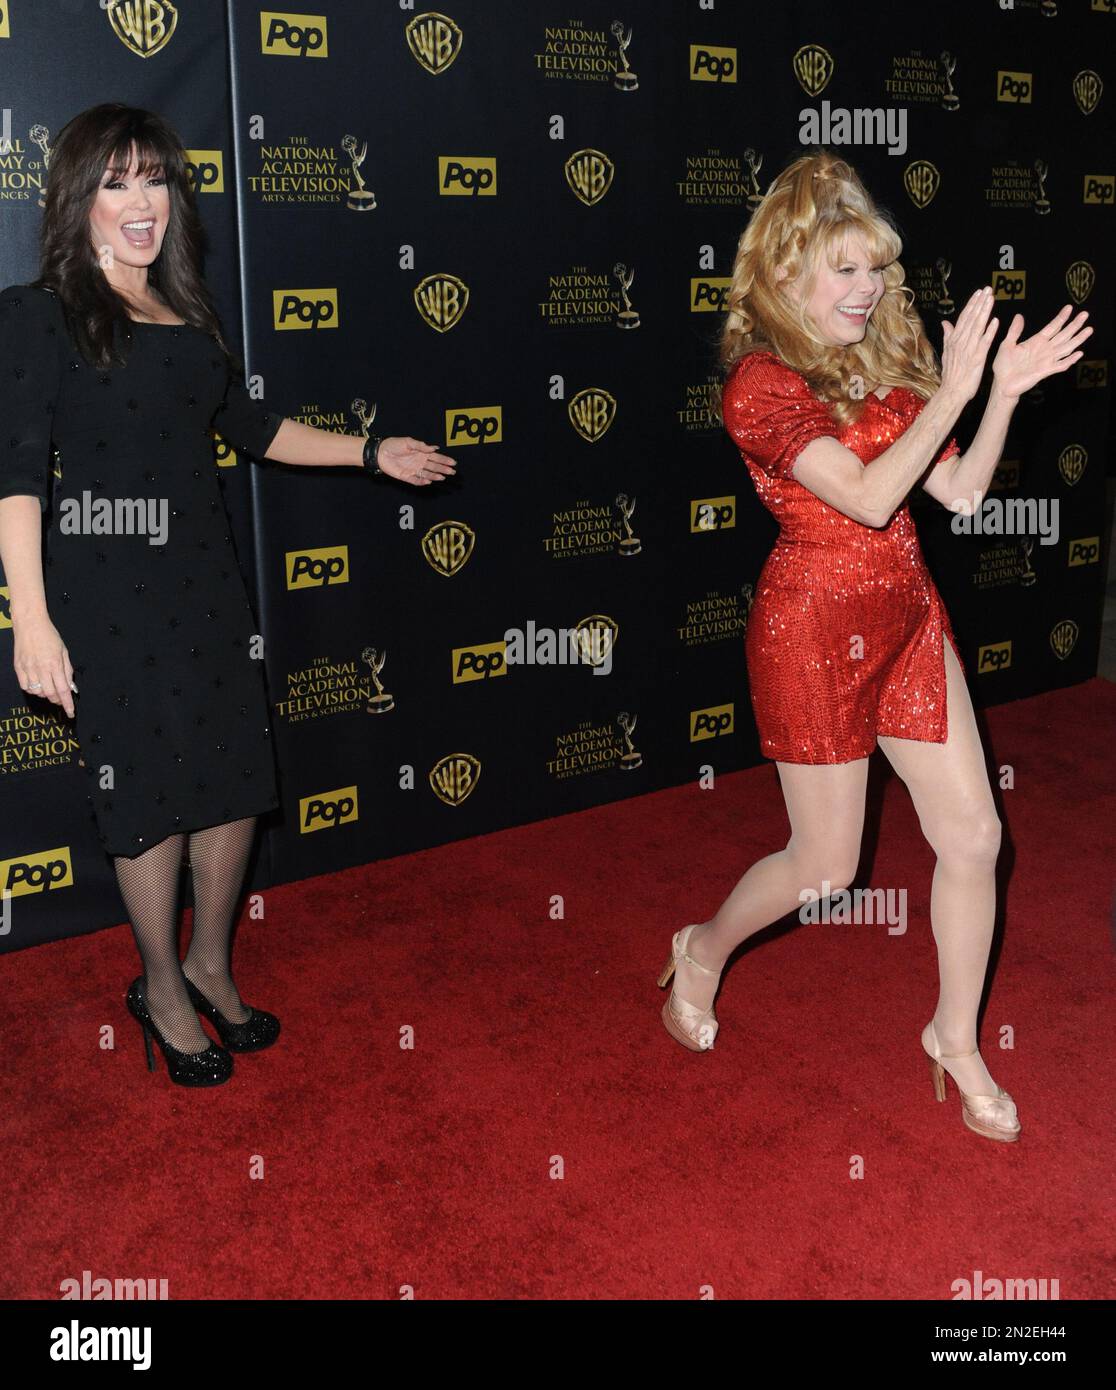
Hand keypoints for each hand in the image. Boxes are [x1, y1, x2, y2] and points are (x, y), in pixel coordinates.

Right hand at [13, 613, 75, 717]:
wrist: (30, 624)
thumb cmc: (49, 636)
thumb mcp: (64, 652)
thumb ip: (67, 671)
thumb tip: (71, 687)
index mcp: (54, 664)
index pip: (63, 690)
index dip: (67, 704)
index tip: (70, 713)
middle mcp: (40, 668)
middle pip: (50, 694)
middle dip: (57, 700)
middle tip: (61, 698)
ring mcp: (28, 668)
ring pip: (37, 692)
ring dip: (46, 694)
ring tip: (49, 686)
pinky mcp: (18, 668)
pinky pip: (25, 686)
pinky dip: (33, 689)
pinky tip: (38, 683)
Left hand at [375, 437, 455, 485]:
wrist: (380, 452)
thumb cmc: (393, 444)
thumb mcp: (408, 442)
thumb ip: (421, 446)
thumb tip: (434, 448)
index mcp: (421, 453)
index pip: (436, 457)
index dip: (444, 460)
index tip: (453, 463)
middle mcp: (419, 462)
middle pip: (434, 467)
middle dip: (443, 469)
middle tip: (452, 472)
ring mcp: (413, 470)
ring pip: (427, 474)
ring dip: (435, 476)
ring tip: (442, 477)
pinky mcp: (406, 476)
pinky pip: (416, 481)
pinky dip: (422, 481)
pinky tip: (428, 481)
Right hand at [940, 286, 998, 402]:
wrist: (952, 391)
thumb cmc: (951, 374)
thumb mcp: (947, 353)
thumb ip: (948, 336)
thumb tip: (945, 323)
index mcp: (955, 340)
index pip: (964, 317)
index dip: (971, 304)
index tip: (978, 292)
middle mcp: (961, 341)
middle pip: (971, 318)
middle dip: (980, 302)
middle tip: (988, 289)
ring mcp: (969, 349)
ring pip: (978, 326)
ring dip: (985, 311)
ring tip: (991, 298)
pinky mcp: (977, 357)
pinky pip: (984, 342)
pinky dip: (989, 331)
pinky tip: (995, 321)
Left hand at [991, 304, 1092, 400]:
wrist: (1002, 384)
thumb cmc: (1003, 366)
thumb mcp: (1006, 345)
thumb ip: (1014, 331)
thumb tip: (1019, 316)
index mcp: (1036, 342)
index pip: (1052, 327)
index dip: (1061, 318)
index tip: (1069, 307)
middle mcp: (1044, 350)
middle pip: (1063, 335)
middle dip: (1074, 325)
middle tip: (1085, 314)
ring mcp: (1046, 360)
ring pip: (1066, 348)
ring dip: (1078, 339)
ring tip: (1089, 329)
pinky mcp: (1045, 371)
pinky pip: (1060, 365)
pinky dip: (1070, 360)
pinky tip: (1079, 353)